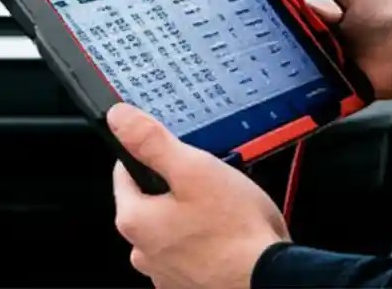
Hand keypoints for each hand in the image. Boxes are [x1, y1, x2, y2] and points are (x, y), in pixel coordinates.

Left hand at [109, 103, 286, 288]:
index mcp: (135, 220)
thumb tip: (120, 118)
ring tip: (223, 212)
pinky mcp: (190, 284)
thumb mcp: (193, 169)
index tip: (173, 154)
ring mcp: (166, 272)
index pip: (124, 172)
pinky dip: (204, 242)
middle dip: (175, 188)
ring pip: (171, 228)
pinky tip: (227, 236)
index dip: (151, 155)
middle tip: (208, 184)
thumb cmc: (237, 232)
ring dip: (191, 218)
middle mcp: (143, 251)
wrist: (271, 279)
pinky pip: (190, 252)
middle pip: (149, 202)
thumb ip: (151, 141)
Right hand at [268, 0, 391, 99]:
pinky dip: (292, 80)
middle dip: (269, 29)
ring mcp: (326, 59)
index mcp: (327, 7)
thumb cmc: (389, 12)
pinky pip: (303, 84)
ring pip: (290, 57)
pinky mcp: (329, 84)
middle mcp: (323, 34)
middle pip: (285, 31)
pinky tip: (280, 74)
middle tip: (250, 27)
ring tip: (262, 50)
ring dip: (279, 54)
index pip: (288, 1)